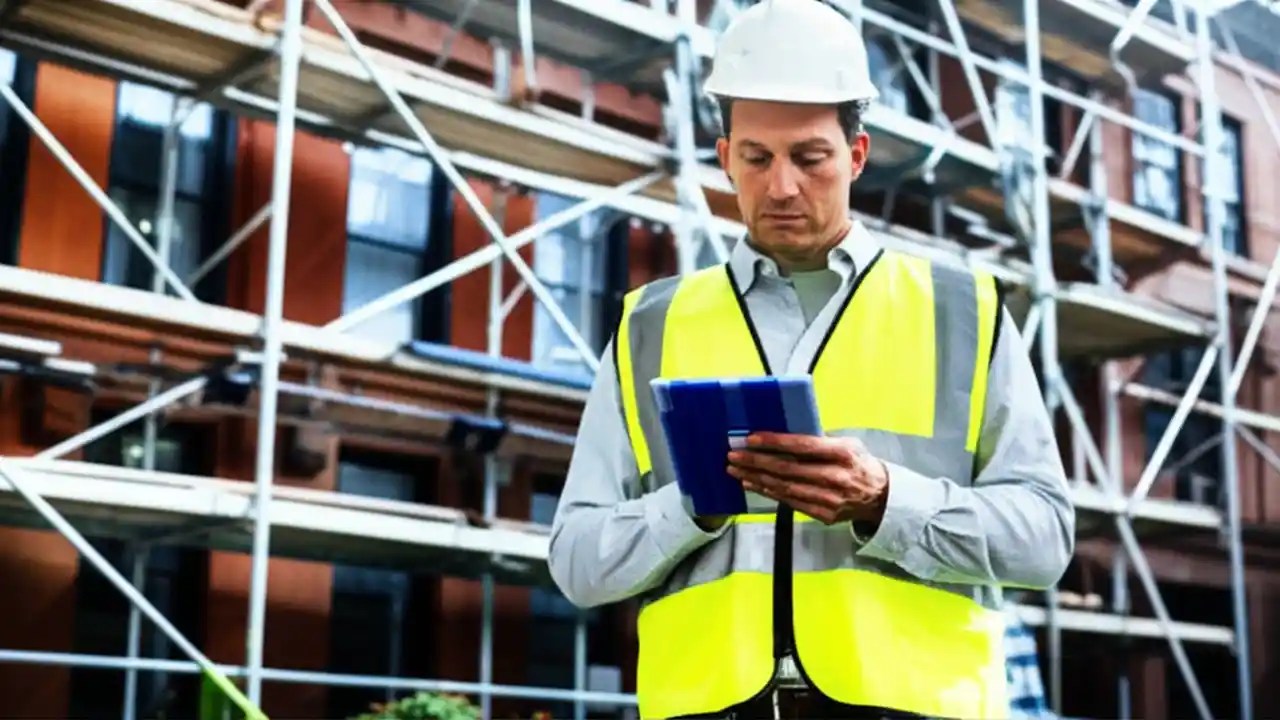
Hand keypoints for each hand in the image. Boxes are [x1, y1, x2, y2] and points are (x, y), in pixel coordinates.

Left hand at [726, 432, 888, 525]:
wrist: (880, 497)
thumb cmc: (859, 464)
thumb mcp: (848, 443)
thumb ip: (820, 439)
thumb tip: (784, 432)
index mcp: (842, 453)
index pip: (803, 446)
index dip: (775, 442)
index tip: (752, 438)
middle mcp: (836, 476)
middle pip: (788, 468)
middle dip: (756, 461)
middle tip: (734, 455)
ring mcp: (829, 498)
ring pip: (784, 486)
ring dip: (756, 478)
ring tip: (736, 470)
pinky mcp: (823, 514)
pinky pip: (789, 501)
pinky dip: (768, 492)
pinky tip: (752, 484)